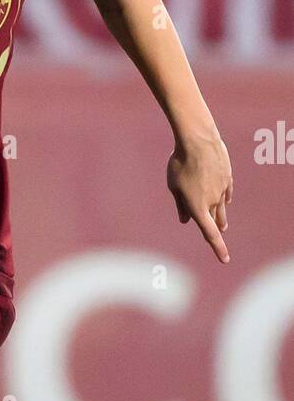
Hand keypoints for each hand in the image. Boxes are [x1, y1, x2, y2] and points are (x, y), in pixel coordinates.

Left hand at [167, 133, 232, 262]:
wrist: (198, 140)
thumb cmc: (180, 163)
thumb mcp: (173, 186)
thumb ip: (180, 205)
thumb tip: (184, 219)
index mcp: (198, 207)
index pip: (209, 234)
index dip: (218, 249)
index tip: (225, 260)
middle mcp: (213, 201)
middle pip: (216, 221)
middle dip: (217, 230)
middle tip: (219, 235)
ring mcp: (222, 189)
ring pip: (222, 207)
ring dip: (222, 216)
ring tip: (223, 225)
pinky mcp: (228, 177)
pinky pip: (227, 193)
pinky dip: (225, 199)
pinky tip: (226, 201)